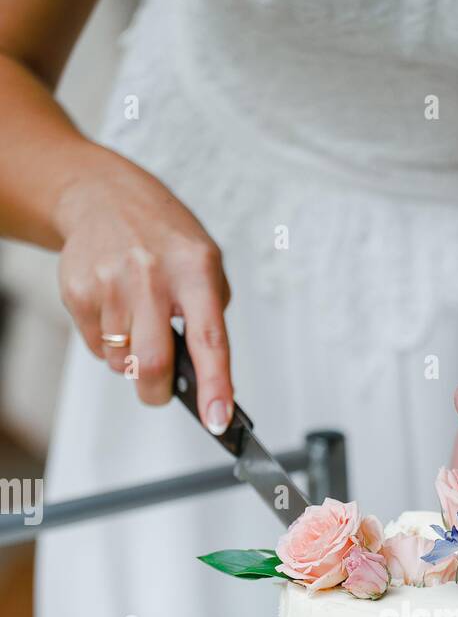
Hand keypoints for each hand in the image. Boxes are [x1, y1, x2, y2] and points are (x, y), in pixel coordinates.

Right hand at [54, 150, 232, 431]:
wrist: (103, 196)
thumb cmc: (163, 239)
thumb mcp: (205, 263)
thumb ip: (210, 317)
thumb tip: (209, 381)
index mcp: (195, 270)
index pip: (209, 339)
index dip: (215, 386)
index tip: (218, 420)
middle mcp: (151, 275)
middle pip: (152, 364)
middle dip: (157, 392)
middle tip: (161, 391)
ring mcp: (110, 282)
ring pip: (121, 362)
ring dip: (131, 361)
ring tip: (137, 322)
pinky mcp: (78, 291)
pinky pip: (96, 347)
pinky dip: (109, 344)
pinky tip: (115, 310)